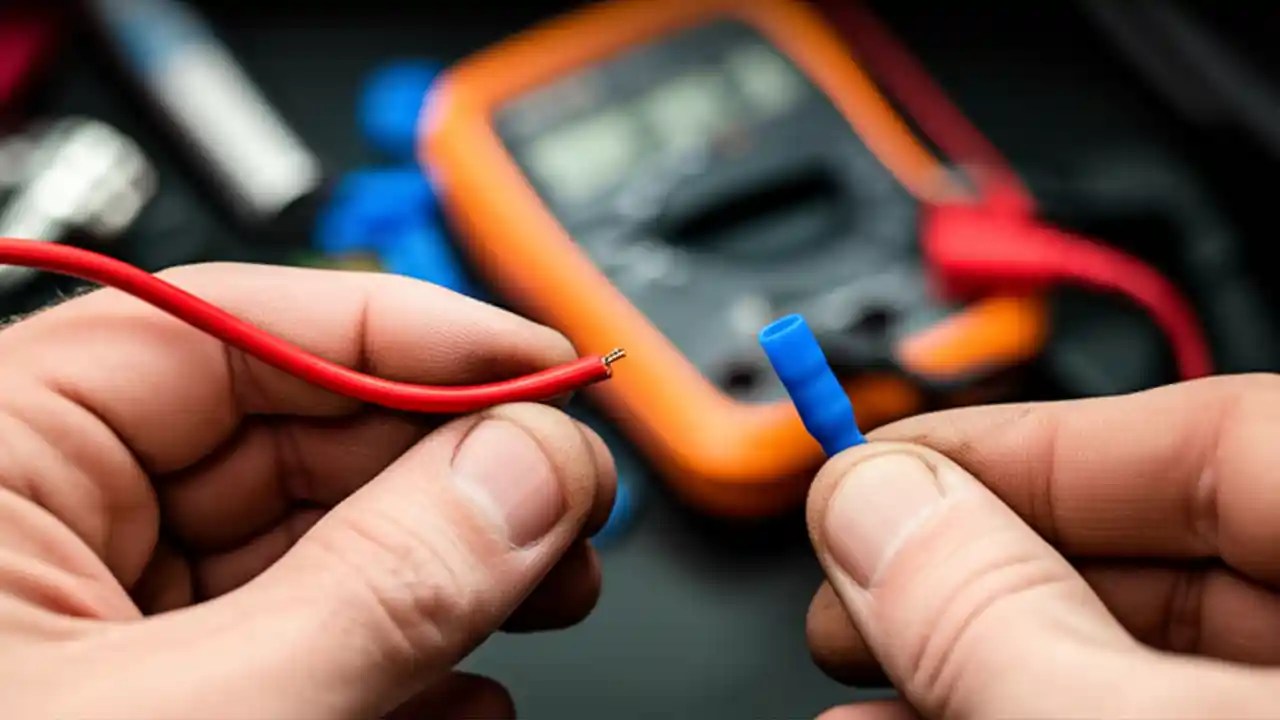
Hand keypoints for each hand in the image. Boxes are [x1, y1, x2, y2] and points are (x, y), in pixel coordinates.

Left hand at [0, 264, 614, 718]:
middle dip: (456, 473)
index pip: (229, 326)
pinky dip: (395, 666)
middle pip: (292, 438)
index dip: (412, 335)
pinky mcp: (142, 700)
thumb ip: (376, 585)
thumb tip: (527, 470)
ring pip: (309, 549)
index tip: (542, 368)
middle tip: (565, 499)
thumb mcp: (199, 711)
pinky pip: (287, 647)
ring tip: (548, 592)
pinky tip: (467, 692)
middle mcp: (36, 522)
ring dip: (450, 573)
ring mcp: (90, 622)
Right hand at [805, 374, 1279, 718]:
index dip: (1022, 443)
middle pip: (1171, 549)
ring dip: (986, 655)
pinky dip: (1036, 715)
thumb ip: (1000, 614)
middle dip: (981, 565)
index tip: (877, 469)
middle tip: (855, 585)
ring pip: (1150, 653)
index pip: (1217, 434)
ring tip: (864, 678)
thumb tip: (873, 503)